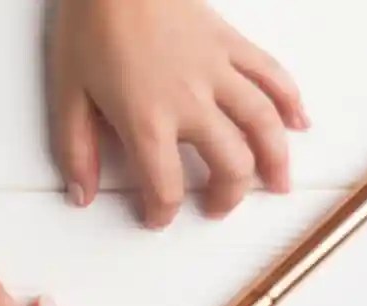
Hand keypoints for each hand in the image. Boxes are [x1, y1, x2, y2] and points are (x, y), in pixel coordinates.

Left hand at [48, 0, 307, 227]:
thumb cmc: (89, 27)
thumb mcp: (67, 94)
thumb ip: (76, 150)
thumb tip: (82, 195)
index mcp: (147, 120)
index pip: (165, 186)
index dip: (163, 212)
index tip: (158, 218)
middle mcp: (191, 102)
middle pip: (229, 164)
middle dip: (227, 196)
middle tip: (216, 207)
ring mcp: (218, 71)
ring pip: (263, 125)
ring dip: (275, 160)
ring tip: (277, 185)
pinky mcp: (232, 43)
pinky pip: (271, 75)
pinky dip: (290, 101)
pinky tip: (299, 123)